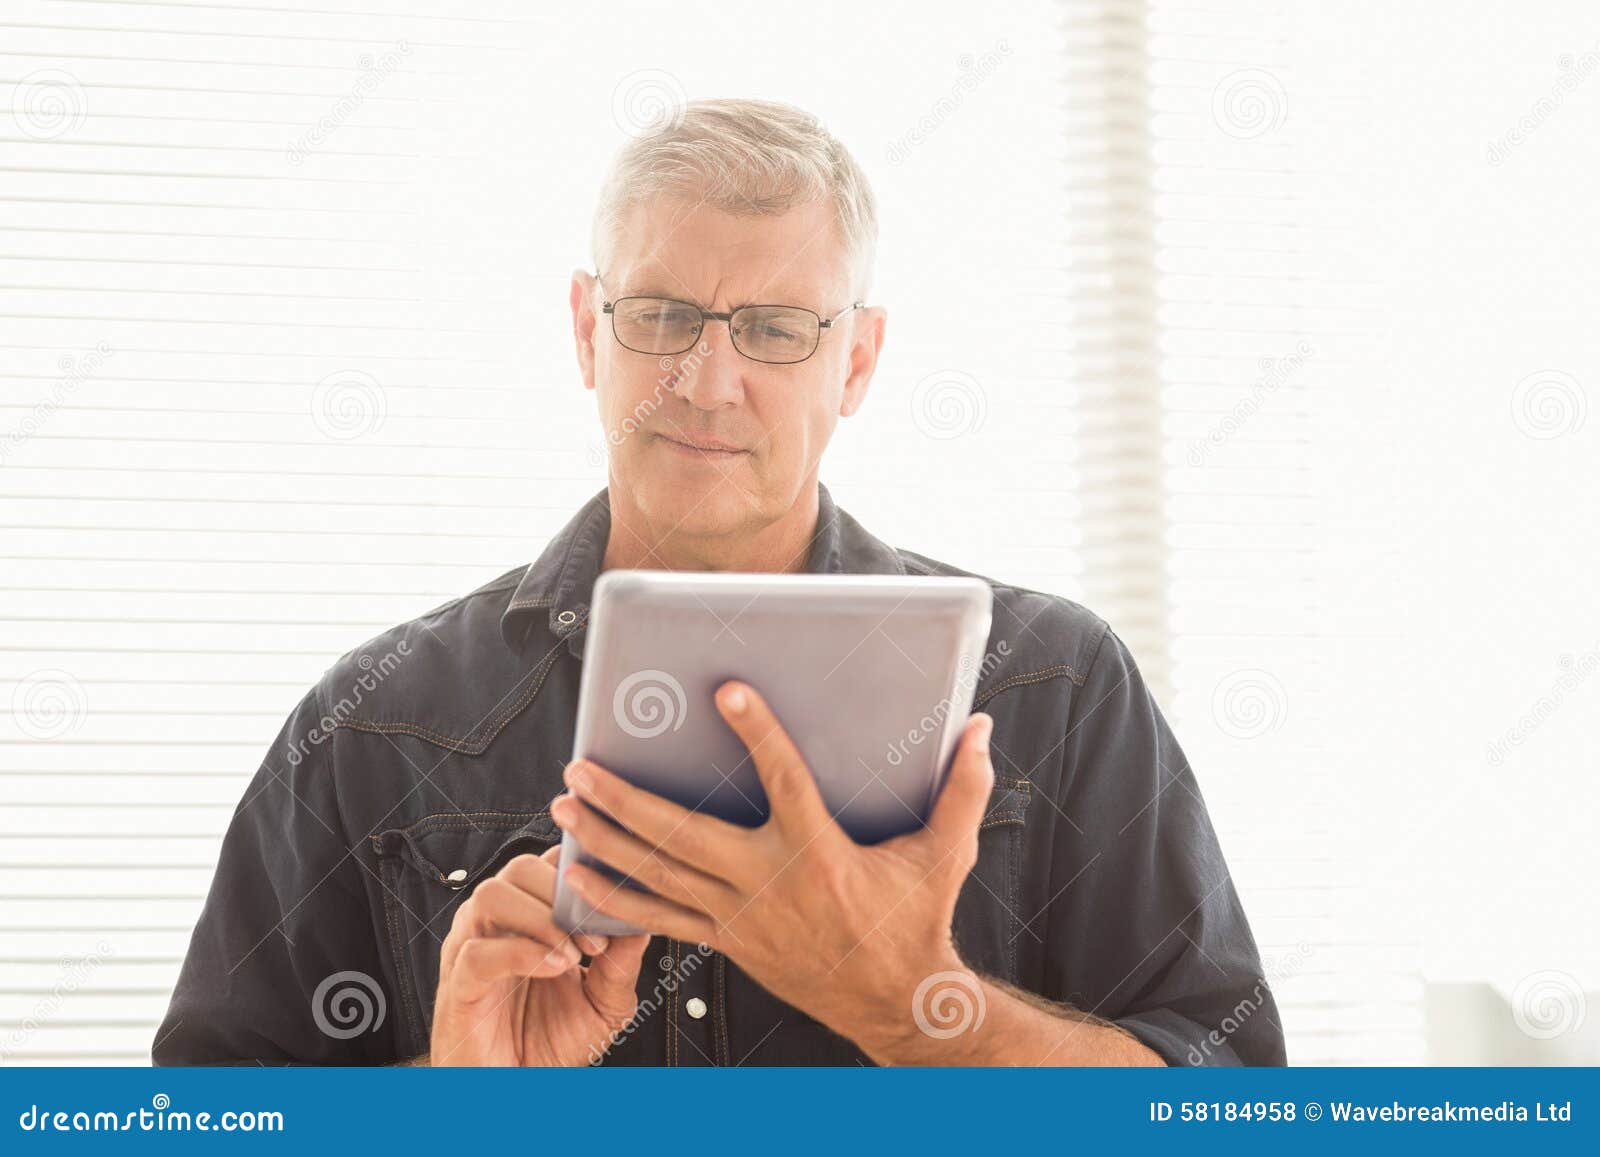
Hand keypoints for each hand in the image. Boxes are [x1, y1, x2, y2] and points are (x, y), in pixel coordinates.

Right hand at [429, 844, 649, 1065]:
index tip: (616, 889)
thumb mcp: (604, 1003)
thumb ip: (622, 962)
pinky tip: (555, 968)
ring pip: (492, 896)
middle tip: (596, 936)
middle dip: (564, 893)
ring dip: (541, 918)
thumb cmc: (550, 1045)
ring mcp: (471, 950)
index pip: (550, 863)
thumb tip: (641, 919)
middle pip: (520, 867)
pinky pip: (479, 952)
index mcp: (529, 916)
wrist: (515, 1096)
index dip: (582, 865)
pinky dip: (522, 954)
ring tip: (574, 954)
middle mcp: (497, 924)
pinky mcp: (457, 986)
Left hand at [550, 681, 995, 1056]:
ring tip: (565, 806)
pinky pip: (661, 919)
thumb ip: (962, 788)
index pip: (784, 781)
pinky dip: (618, 897)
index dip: (757, 733)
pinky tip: (581, 875)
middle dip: (626, 799)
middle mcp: (770, 883)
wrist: (894, 1001)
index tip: (726, 692)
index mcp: (820, 852)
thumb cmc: (917, 920)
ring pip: (661, 875)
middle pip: (684, 835)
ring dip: (607, 839)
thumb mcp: (947, 853)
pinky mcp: (728, 940)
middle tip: (582, 764)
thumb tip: (981, 728)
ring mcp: (741, 916)